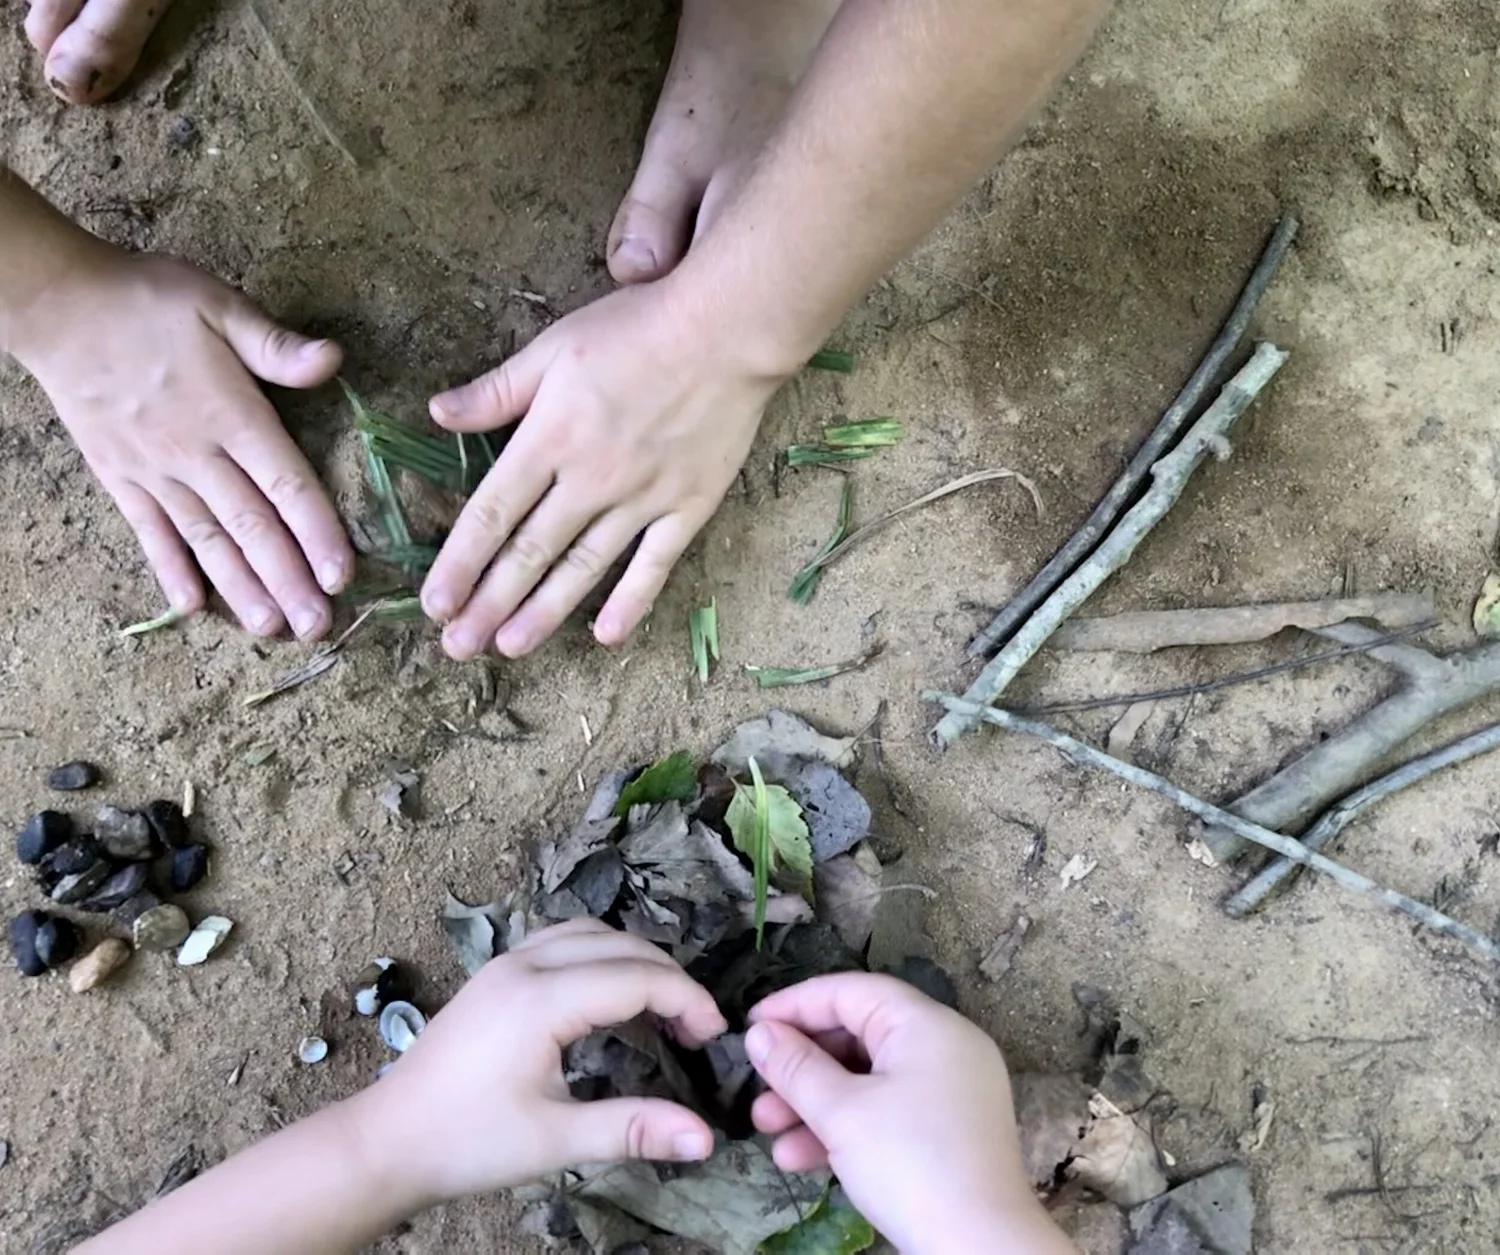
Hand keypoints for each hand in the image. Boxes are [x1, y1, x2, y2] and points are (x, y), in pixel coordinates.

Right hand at [9, 249, 352, 638]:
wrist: (57, 304)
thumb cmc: (149, 301)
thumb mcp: (221, 307)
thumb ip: (276, 345)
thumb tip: (333, 360)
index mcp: (232, 414)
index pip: (285, 484)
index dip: (316, 532)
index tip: (340, 575)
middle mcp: (195, 452)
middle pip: (250, 525)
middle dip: (286, 580)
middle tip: (317, 626)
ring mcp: (153, 470)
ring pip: (205, 538)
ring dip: (239, 586)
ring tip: (269, 628)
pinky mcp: (118, 476)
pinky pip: (148, 531)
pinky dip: (169, 568)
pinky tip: (189, 605)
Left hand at [349, 919, 727, 1204]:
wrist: (385, 1142)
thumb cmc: (466, 1143)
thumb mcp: (554, 1142)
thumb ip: (632, 1130)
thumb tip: (705, 1137)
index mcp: (540, 999)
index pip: (638, 977)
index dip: (687, 1000)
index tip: (715, 1037)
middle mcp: (525, 964)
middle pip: (621, 945)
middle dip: (669, 979)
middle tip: (697, 1030)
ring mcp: (506, 963)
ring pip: (591, 934)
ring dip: (636, 961)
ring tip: (663, 1010)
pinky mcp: (496, 973)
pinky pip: (564, 941)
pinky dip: (602, 956)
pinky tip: (612, 996)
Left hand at [420, 280, 787, 657]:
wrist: (728, 331)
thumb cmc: (637, 329)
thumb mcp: (553, 348)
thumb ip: (497, 391)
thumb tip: (437, 414)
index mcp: (550, 438)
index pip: (492, 513)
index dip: (460, 563)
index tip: (435, 604)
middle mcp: (590, 480)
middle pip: (530, 552)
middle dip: (489, 603)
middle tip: (457, 646)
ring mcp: (641, 499)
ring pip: (583, 567)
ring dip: (543, 612)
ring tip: (510, 648)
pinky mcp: (687, 508)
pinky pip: (654, 565)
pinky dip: (630, 603)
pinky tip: (606, 636)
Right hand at [746, 974, 1073, 1254]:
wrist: (982, 1247)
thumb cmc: (910, 1163)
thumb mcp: (842, 1113)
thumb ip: (796, 1067)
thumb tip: (759, 1033)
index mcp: (927, 1024)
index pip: (850, 992)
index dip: (795, 1004)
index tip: (749, 1025)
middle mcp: (944, 1047)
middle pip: (857, 1036)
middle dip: (800, 1066)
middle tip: (756, 1088)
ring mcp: (949, 1091)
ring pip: (867, 1080)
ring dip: (813, 1103)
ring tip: (766, 1130)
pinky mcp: (947, 1131)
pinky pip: (888, 1111)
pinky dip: (846, 1127)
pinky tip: (800, 1158)